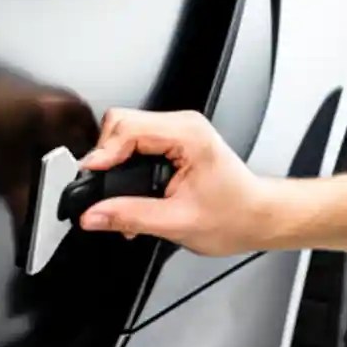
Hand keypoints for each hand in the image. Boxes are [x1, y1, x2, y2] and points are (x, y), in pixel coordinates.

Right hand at [77, 109, 276, 255]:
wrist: (257, 218)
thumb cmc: (234, 216)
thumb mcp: (177, 223)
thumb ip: (130, 216)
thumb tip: (93, 214)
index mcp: (188, 135)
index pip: (127, 129)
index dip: (103, 154)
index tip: (89, 176)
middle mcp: (182, 126)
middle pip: (120, 123)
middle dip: (105, 156)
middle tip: (100, 188)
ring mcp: (177, 131)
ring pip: (123, 132)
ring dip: (113, 162)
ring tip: (116, 194)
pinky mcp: (172, 142)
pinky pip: (135, 142)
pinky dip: (123, 164)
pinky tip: (128, 191)